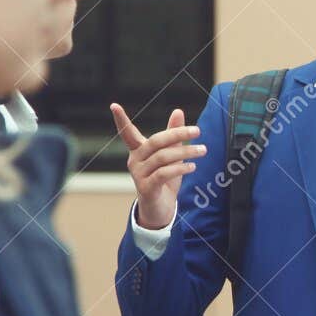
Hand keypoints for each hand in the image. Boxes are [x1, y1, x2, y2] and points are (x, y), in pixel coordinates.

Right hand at [112, 103, 204, 230]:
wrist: (160, 209)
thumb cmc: (164, 179)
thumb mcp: (171, 155)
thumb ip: (173, 135)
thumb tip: (178, 111)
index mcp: (138, 150)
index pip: (127, 133)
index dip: (120, 120)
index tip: (113, 105)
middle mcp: (135, 161)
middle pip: (155, 142)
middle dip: (177, 134)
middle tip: (197, 131)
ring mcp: (139, 175)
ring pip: (163, 157)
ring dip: (185, 153)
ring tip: (202, 151)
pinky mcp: (146, 188)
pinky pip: (163, 174)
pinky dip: (179, 169)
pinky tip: (192, 167)